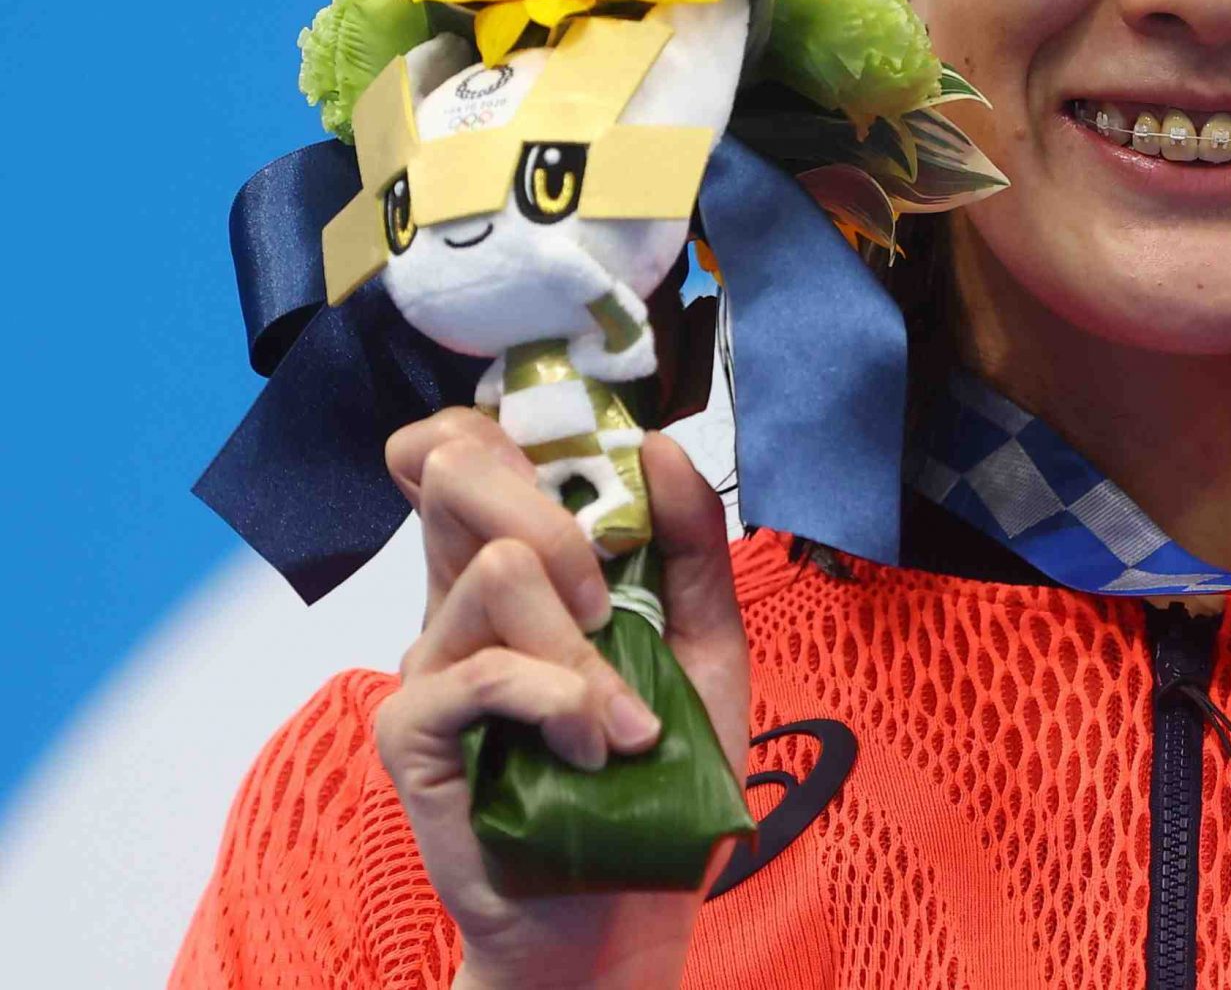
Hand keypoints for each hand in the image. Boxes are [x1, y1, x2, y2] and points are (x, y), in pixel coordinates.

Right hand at [373, 410, 750, 989]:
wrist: (623, 914)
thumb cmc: (660, 781)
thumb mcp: (707, 646)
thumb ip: (690, 545)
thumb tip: (660, 443)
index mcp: (520, 567)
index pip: (468, 445)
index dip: (512, 427)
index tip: (590, 472)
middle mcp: (460, 599)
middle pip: (455, 465)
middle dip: (553, 511)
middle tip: (605, 602)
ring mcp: (430, 662)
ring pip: (494, 568)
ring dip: (581, 648)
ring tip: (619, 724)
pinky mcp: (412, 732)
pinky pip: (480, 672)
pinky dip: (558, 702)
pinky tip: (591, 753)